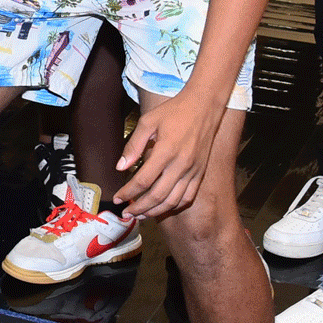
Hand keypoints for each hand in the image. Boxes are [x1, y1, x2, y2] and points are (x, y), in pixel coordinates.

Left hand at [113, 87, 228, 221]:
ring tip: (140, 215)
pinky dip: (173, 206)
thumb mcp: (148, 121)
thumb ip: (133, 145)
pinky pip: (187, 197)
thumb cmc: (174, 111)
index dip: (128, 192)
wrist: (204, 107)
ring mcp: (192, 171)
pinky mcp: (200, 173)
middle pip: (157, 196)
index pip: (143, 180)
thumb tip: (120, 167)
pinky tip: (162, 208)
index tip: (118, 198)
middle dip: (139, 208)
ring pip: (172, 201)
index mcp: (166, 151)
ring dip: (155, 212)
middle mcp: (180, 165)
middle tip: (126, 213)